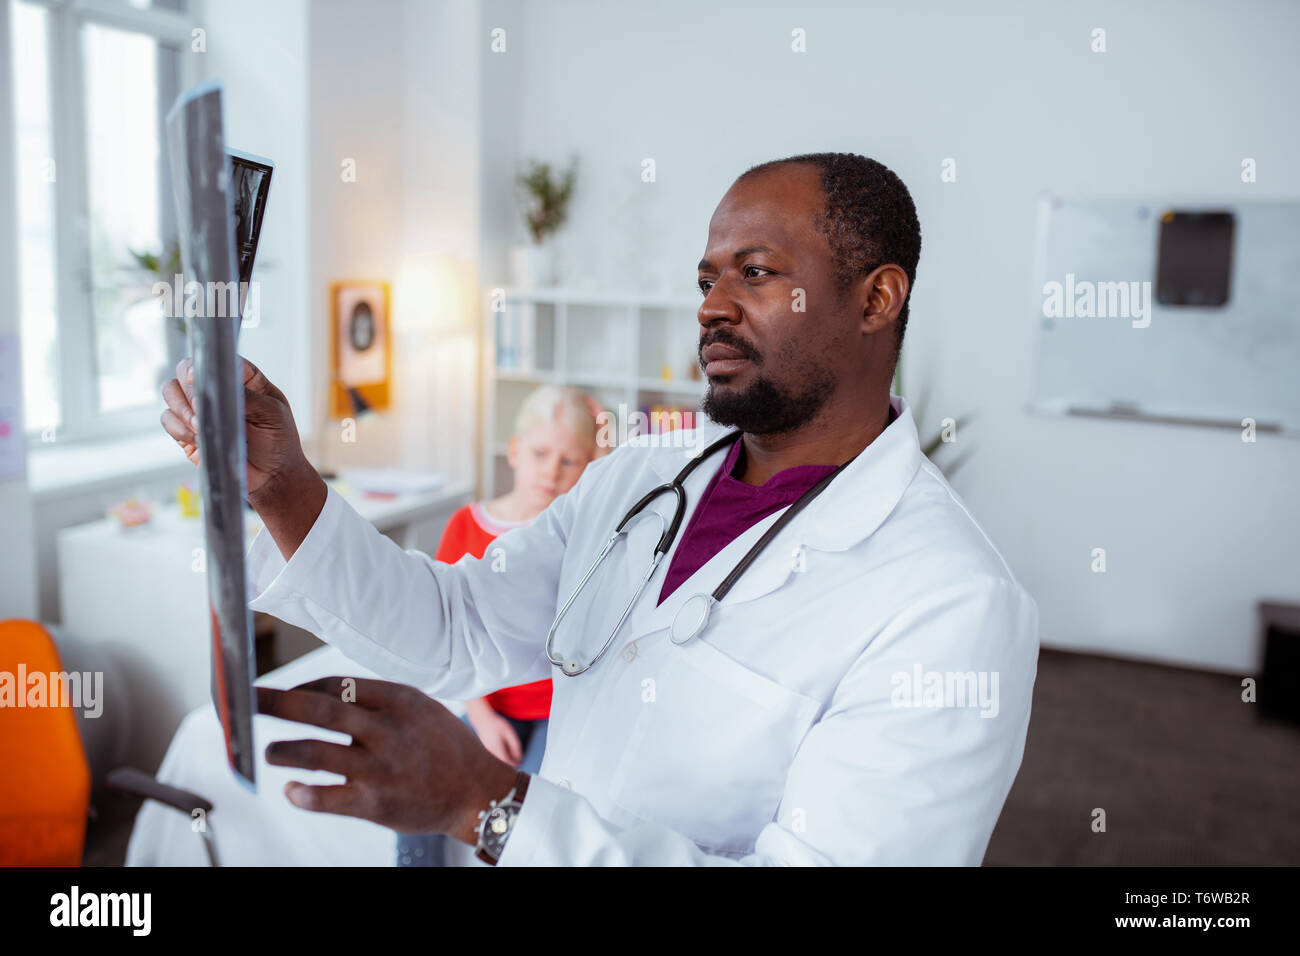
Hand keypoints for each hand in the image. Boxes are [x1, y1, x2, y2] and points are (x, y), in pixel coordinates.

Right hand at [160, 356, 308, 502]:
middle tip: (202, 409)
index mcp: (242, 378)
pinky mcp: (188, 430)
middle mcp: (217, 389)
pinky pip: (167, 419)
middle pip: (185, 370)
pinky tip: (197, 437)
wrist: (271, 477)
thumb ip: (247, 397)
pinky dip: (178, 427)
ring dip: (182, 408)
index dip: (203, 364)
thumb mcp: (272, 414)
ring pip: (170, 391)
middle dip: (190, 390)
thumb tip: (217, 386)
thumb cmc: (278, 441)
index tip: (198, 378)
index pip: (216, 359)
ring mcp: (200, 409)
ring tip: (202, 426)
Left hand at [258, 677, 518, 843]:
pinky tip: (291, 790)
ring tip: (270, 751)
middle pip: (319, 710)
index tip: (284, 695)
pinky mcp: (374, 804)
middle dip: (275, 704)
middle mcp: (387, 731)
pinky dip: (300, 793)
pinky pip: (325, 798)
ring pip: (315, 753)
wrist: (476, 793)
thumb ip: (377, 700)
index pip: (337, 685)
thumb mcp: (420, 708)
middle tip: (245, 702)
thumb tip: (322, 695)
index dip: (302, 688)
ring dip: (283, 750)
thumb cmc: (444, 747)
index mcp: (399, 700)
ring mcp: (379, 768)